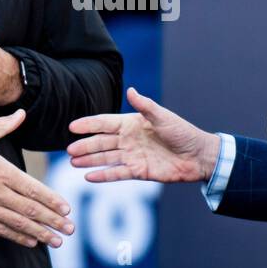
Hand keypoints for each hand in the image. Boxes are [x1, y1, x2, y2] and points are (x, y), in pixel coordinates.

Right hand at [0, 109, 72, 247]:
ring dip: (40, 233)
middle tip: (70, 229)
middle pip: (30, 209)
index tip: (66, 209)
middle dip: (52, 220)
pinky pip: (0, 230)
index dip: (52, 201)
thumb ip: (3, 126)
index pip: (32, 188)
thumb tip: (21, 114)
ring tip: (57, 240)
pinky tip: (31, 241)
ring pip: (18, 223)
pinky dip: (17, 237)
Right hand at [67, 87, 220, 183]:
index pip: (105, 123)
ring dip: (90, 160)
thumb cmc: (182, 132)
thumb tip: (130, 91)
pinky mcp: (138, 172)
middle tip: (69, 150)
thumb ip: (145, 106)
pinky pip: (117, 173)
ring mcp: (132, 156)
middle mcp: (129, 140)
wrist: (198, 155)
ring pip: (106, 158)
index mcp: (132, 124)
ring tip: (73, 162)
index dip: (88, 125)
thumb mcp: (162, 116)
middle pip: (102, 142)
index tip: (72, 127)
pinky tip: (89, 177)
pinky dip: (104, 175)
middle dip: (85, 145)